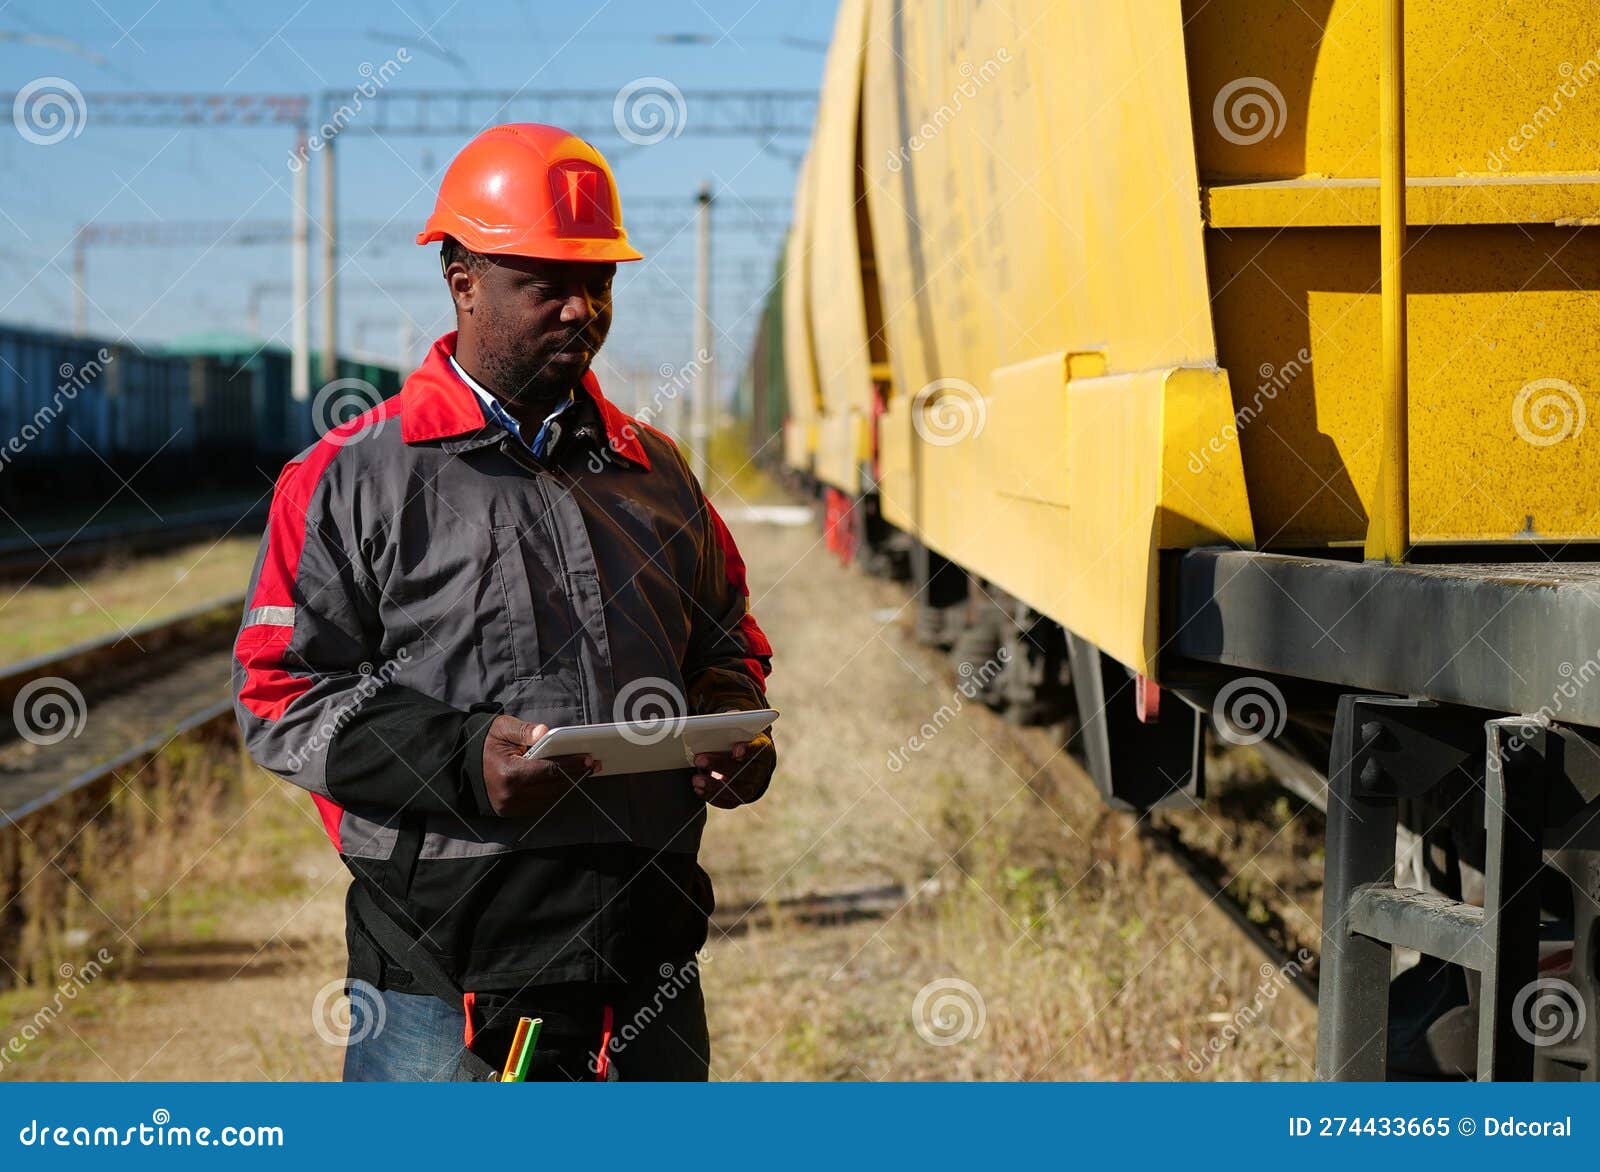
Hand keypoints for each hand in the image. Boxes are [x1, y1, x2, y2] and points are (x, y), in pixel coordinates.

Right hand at [481, 715, 598, 817]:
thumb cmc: (485, 743)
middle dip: (575, 776)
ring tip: (582, 773)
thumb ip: (524, 730)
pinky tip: (563, 782)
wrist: (462, 763)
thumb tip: (545, 732)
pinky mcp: (510, 812)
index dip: (571, 765)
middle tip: (592, 765)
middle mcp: (511, 795)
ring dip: (566, 786)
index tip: (588, 760)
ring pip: (549, 798)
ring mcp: (510, 807)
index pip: (549, 771)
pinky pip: (539, 805)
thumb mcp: (502, 729)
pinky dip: (552, 793)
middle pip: (553, 787)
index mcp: (510, 773)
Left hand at [691, 731, 774, 808]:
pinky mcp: (742, 798)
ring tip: (696, 780)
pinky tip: (699, 789)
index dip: (748, 751)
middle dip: (720, 765)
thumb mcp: (738, 733)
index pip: (759, 750)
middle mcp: (761, 771)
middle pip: (745, 771)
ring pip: (737, 790)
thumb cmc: (740, 743)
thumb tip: (708, 729)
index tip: (735, 750)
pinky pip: (728, 802)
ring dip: (714, 786)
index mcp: (763, 751)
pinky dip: (712, 797)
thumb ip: (728, 731)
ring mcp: (753, 787)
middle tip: (699, 760)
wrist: (751, 762)